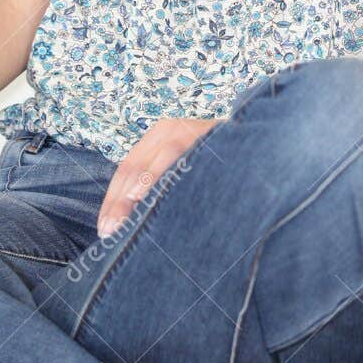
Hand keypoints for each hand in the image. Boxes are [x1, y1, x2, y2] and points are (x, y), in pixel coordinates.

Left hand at [97, 116, 219, 236]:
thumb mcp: (176, 168)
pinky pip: (193, 160)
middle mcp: (172, 130)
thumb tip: (123, 225)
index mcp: (158, 135)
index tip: (105, 229)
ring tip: (130, 219)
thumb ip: (154, 187)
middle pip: (136, 166)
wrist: (257, 145)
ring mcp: (194, 132)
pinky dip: (178, 180)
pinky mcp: (215, 139)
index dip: (113, 200)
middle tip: (112, 232)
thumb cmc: (210, 166)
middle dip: (122, 202)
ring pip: (164, 159)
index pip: (126, 168)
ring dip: (145, 189)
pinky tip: (171, 201)